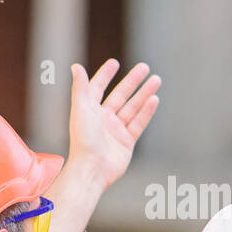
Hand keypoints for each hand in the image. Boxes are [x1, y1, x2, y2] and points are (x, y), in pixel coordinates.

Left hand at [69, 59, 161, 189]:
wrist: (92, 168)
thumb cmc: (83, 139)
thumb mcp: (81, 108)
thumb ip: (80, 87)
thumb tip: (75, 66)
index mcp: (89, 111)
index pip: (98, 88)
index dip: (105, 75)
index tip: (115, 63)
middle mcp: (103, 119)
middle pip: (120, 96)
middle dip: (132, 81)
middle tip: (145, 67)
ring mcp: (116, 131)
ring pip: (133, 108)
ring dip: (144, 93)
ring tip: (156, 79)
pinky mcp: (127, 142)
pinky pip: (138, 123)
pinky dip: (147, 111)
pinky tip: (155, 99)